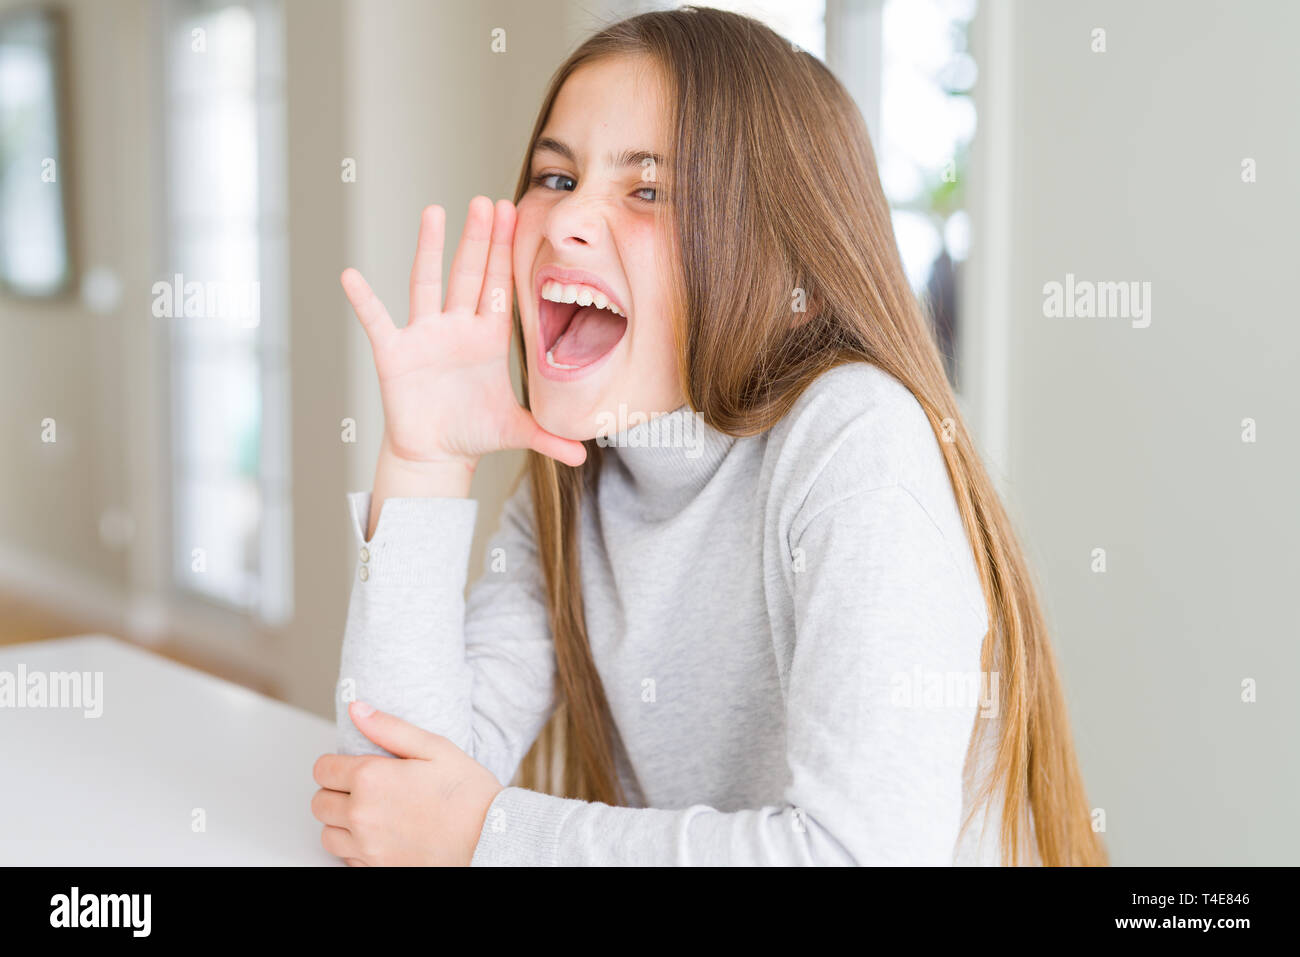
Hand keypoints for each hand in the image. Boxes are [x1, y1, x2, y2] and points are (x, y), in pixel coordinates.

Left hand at [311, 701, 503, 866]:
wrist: (490, 840)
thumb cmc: (468, 795)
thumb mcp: (435, 747)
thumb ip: (389, 727)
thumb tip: (358, 709)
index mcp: (371, 778)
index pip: (323, 769)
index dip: (336, 764)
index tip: (352, 766)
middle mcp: (362, 815)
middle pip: (319, 803)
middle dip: (335, 792)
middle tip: (363, 788)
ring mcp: (368, 846)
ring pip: (328, 834)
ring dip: (340, 822)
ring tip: (369, 813)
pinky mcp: (377, 869)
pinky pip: (347, 859)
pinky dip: (356, 848)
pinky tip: (380, 835)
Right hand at [340, 197, 586, 469]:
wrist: (436, 455)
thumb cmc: (473, 434)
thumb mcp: (516, 433)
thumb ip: (550, 438)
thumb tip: (585, 455)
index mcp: (489, 339)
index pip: (500, 287)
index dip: (505, 253)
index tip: (512, 215)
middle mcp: (457, 329)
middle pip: (469, 274)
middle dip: (478, 239)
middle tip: (486, 201)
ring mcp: (425, 337)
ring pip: (427, 284)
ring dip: (430, 249)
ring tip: (434, 212)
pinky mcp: (395, 354)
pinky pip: (377, 322)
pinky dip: (363, 300)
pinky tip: (350, 276)